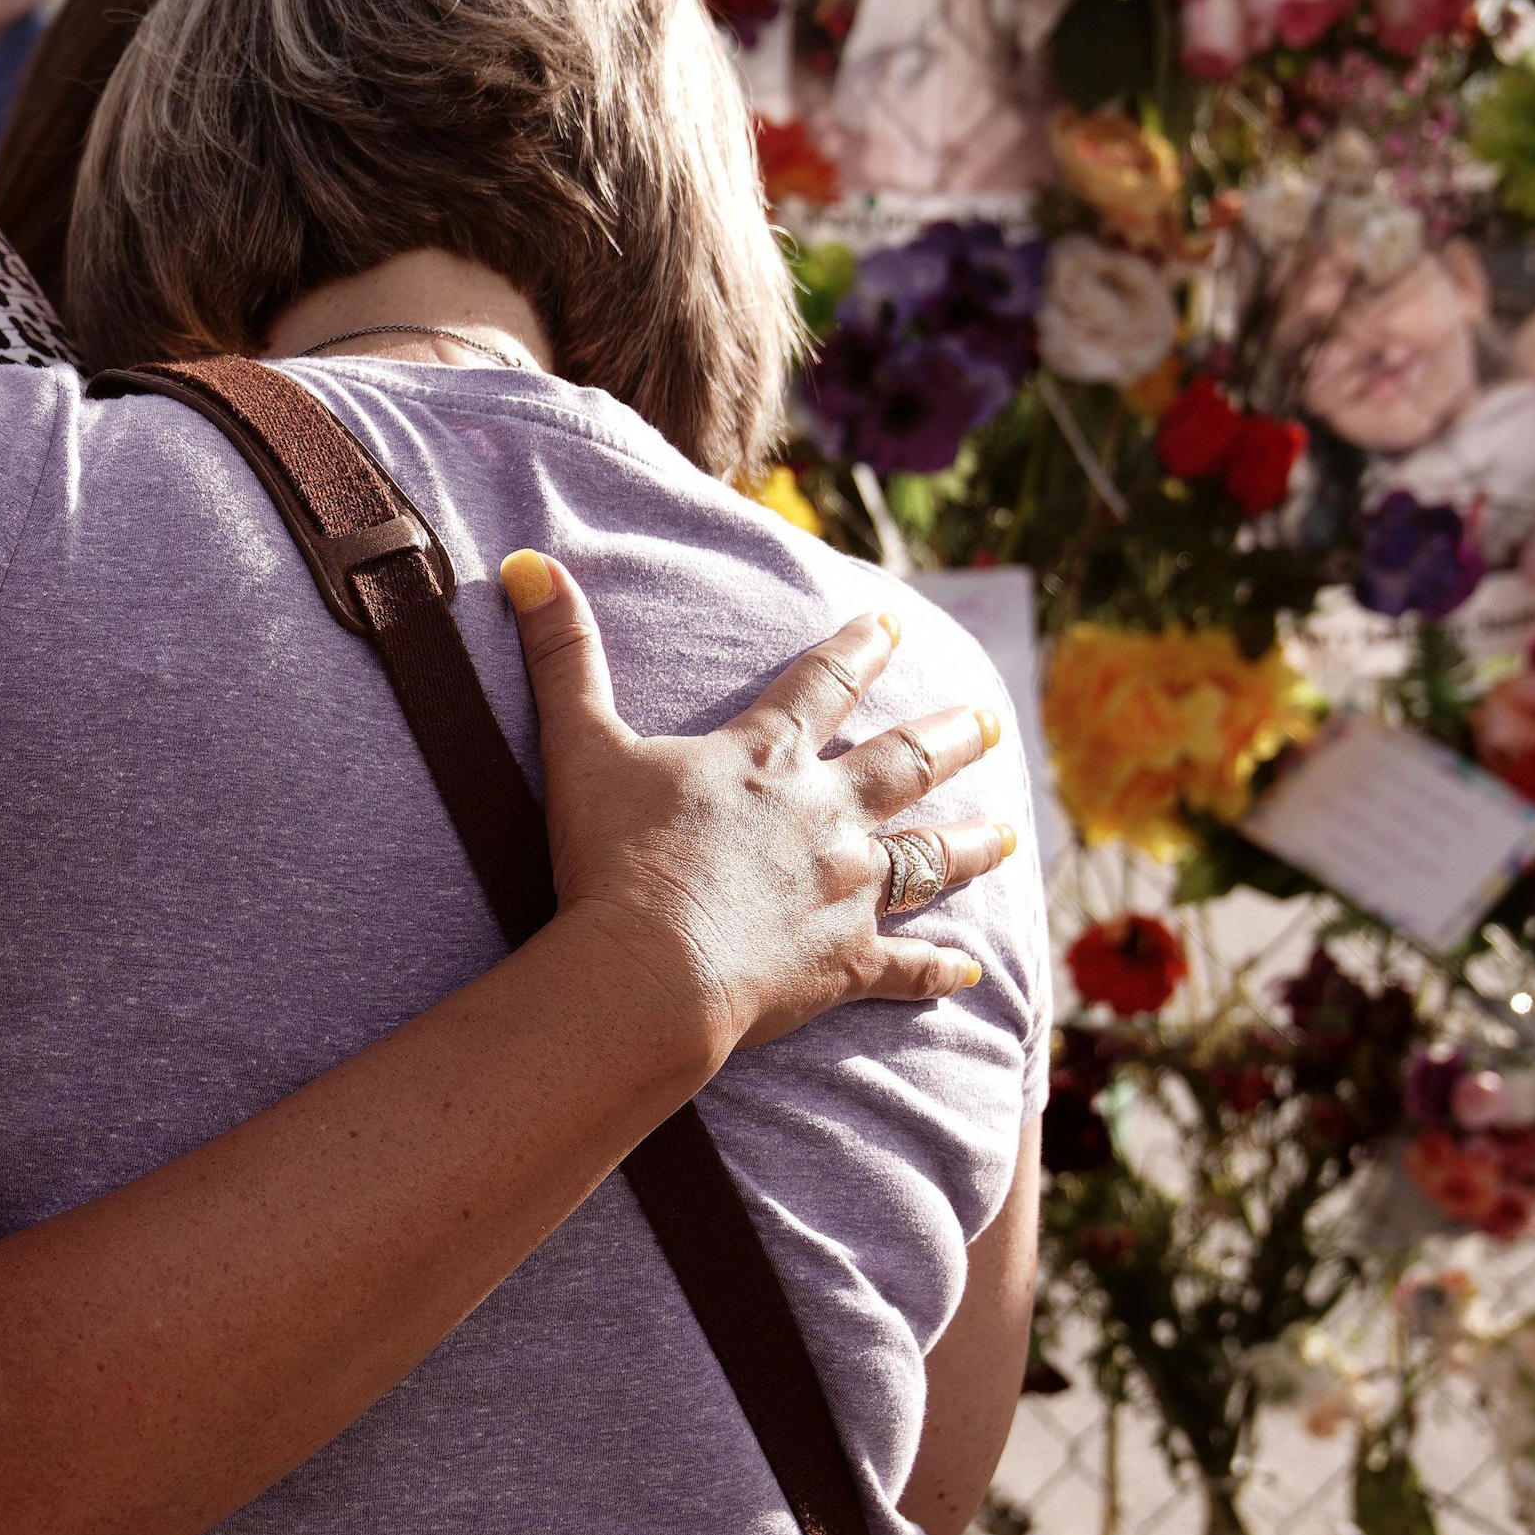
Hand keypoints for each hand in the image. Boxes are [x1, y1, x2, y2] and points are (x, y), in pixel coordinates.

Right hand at [504, 550, 1013, 1061]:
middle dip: (950, 736)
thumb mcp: (579, 744)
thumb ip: (561, 655)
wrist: (651, 969)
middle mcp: (824, 815)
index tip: (893, 626)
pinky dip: (940, 970)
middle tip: (992, 719)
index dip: (857, 650)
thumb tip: (526, 563)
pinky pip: (909, 967)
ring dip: (970, 844)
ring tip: (1008, 833)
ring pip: (928, 859)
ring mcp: (846, 891)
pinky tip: (971, 971)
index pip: (823, 686)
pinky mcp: (847, 963)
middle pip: (903, 764)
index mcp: (766, 757)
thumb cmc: (613, 858)